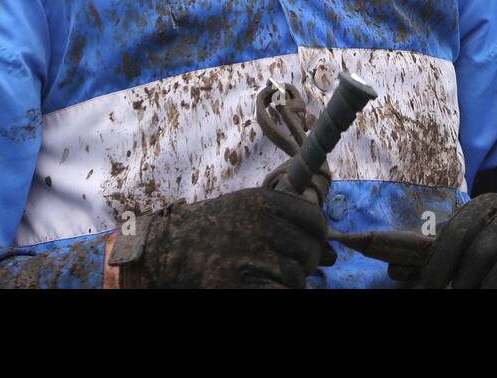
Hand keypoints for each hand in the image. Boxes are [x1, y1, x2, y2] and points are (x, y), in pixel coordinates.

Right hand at [128, 187, 332, 288]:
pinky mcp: (240, 285)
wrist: (165, 250)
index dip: (315, 238)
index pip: (315, 221)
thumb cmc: (210, 231)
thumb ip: (286, 225)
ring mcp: (250, 257)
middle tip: (278, 265)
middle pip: (309, 251)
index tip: (304, 245)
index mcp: (262, 203)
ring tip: (261, 276)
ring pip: (296, 278)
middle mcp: (259, 226)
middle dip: (301, 263)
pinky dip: (278, 292)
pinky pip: (282, 293)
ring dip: (287, 284)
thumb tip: (332, 256)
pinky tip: (261, 286)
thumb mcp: (245, 211)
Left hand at [391, 193, 496, 288]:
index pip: (450, 228)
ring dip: (472, 281)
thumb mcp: (463, 261)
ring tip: (464, 293)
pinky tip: (489, 291)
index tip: (401, 271)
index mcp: (483, 207)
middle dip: (448, 271)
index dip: (428, 254)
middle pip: (466, 239)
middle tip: (440, 291)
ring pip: (488, 251)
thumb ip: (432, 262)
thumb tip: (393, 269)